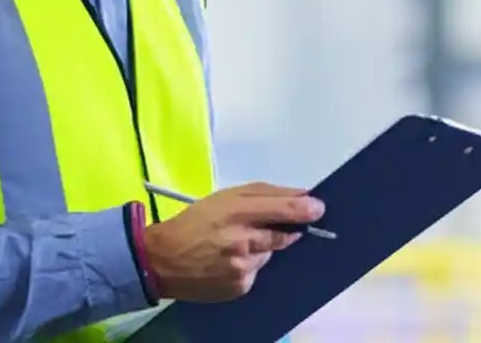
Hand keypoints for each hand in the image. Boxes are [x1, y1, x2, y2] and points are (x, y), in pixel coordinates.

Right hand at [141, 182, 325, 301]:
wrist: (161, 260)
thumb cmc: (196, 222)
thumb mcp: (226, 196)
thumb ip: (266, 194)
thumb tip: (303, 195)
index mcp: (237, 213)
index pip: (283, 210)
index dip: (305, 209)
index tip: (319, 209)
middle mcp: (242, 242)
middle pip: (282, 236)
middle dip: (281, 231)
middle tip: (259, 229)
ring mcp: (242, 268)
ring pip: (269, 255)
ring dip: (261, 249)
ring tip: (234, 245)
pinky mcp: (240, 286)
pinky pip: (257, 271)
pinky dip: (250, 265)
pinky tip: (229, 261)